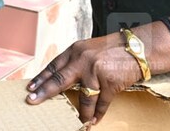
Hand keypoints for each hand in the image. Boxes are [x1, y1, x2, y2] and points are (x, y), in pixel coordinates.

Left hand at [25, 34, 144, 124]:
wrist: (139, 48)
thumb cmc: (114, 49)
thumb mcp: (89, 50)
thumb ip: (76, 62)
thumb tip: (61, 79)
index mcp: (76, 50)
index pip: (53, 66)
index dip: (41, 78)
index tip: (30, 88)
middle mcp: (83, 59)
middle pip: (59, 80)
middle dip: (44, 92)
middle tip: (32, 101)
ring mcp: (96, 71)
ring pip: (83, 99)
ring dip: (81, 113)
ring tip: (77, 122)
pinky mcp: (110, 83)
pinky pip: (101, 104)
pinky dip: (97, 114)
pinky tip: (93, 121)